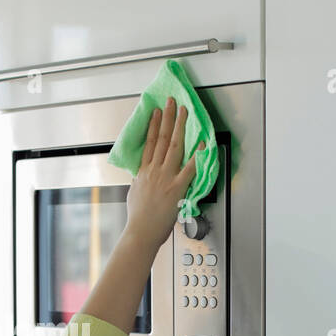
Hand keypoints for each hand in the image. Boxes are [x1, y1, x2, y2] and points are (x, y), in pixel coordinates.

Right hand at [125, 97, 203, 249]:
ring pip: (173, 147)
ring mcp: (165, 178)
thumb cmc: (138, 218)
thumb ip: (139, 181)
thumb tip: (140, 175)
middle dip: (167, 118)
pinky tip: (202, 144)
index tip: (157, 112)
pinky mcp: (176, 188)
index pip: (149, 143)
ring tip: (184, 113)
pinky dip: (196, 156)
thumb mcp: (134, 193)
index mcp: (143, 172)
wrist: (140, 232)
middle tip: (172, 102)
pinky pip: (189, 169)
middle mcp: (153, 171)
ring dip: (179, 127)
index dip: (153, 125)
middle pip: (161, 138)